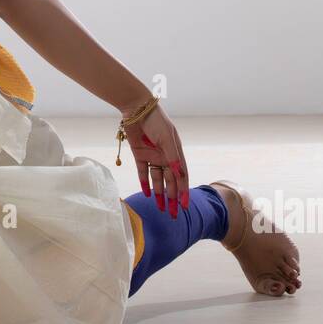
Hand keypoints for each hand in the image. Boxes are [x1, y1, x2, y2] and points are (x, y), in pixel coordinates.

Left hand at [123, 103, 188, 219]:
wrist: (137, 108)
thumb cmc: (156, 121)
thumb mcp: (167, 138)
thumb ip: (172, 157)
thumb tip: (179, 175)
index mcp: (176, 153)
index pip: (181, 177)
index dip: (184, 192)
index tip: (185, 206)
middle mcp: (165, 157)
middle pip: (170, 182)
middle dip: (173, 198)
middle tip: (174, 215)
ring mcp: (152, 157)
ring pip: (157, 180)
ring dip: (159, 194)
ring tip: (161, 209)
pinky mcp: (139, 155)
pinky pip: (143, 173)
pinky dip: (145, 183)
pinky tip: (147, 194)